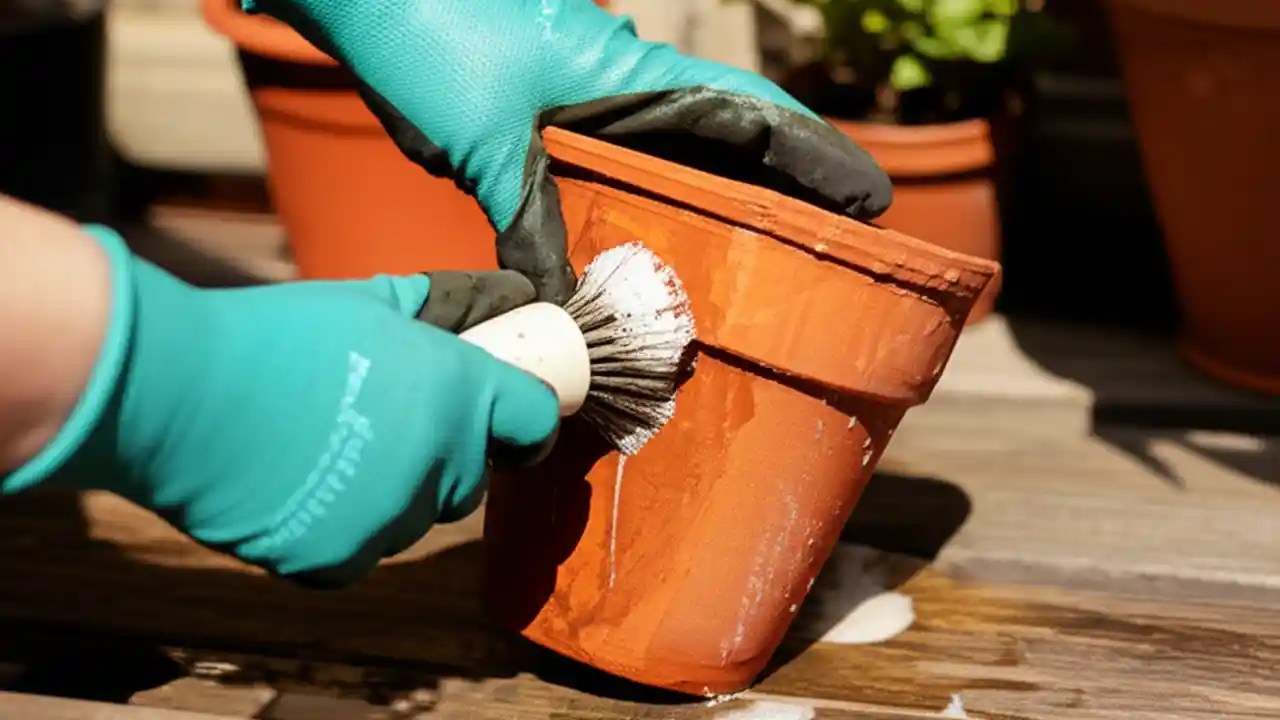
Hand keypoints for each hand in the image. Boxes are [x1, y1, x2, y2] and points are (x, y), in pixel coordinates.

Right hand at [27, 226, 558, 587]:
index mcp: (456, 391)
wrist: (178, 392)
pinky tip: (297, 489)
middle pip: (471, 478)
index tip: (505, 421)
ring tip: (323, 451)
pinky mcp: (339, 560)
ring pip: (414, 519)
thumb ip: (443, 307)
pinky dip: (337, 532)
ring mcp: (391, 516)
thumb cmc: (273, 334)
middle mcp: (440, 459)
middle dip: (442, 457)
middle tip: (384, 426)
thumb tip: (500, 294)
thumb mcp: (368, 302)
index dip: (523, 419)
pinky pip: (360, 554)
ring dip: (388, 496)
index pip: (534, 420)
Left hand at [242, 0, 893, 303]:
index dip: (816, 158)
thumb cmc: (428, 36)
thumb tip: (563, 312)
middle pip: (731, 140)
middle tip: (837, 249)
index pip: (752, 115)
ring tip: (773, 260)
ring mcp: (589, 100)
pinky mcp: (549, 120)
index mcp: (633, 74)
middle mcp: (625, 85)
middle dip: (784, 192)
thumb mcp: (489, 143)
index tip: (871, 200)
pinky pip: (622, 168)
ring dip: (724, 201)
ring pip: (680, 156)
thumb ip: (533, 226)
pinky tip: (662, 246)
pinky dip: (650, 206)